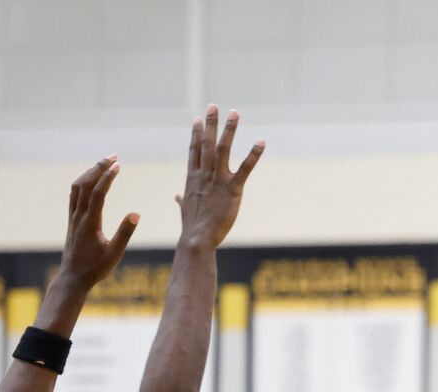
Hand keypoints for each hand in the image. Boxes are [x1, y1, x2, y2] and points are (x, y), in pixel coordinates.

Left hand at [59, 156, 138, 287]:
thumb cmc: (96, 268)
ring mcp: (73, 217)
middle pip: (86, 184)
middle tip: (113, 156)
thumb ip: (125, 233)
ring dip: (90, 172)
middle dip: (99, 168)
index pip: (98, 193)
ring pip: (77, 187)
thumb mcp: (114, 253)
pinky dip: (82, 182)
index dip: (108, 177)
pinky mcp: (72, 220)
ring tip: (103, 164)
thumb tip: (136, 213)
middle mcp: (79, 216)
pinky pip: (74, 194)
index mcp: (90, 223)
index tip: (118, 165)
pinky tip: (90, 180)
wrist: (73, 278)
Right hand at [178, 106, 264, 250]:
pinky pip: (245, 169)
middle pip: (207, 143)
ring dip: (229, 129)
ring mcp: (218, 180)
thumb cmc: (191, 228)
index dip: (196, 133)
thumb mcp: (185, 210)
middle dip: (211, 123)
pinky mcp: (232, 190)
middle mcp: (204, 174)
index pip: (194, 150)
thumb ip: (182, 200)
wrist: (196, 239)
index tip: (197, 119)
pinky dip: (254, 154)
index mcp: (193, 178)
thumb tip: (177, 197)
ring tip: (234, 113)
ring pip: (223, 149)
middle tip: (214, 106)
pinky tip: (261, 142)